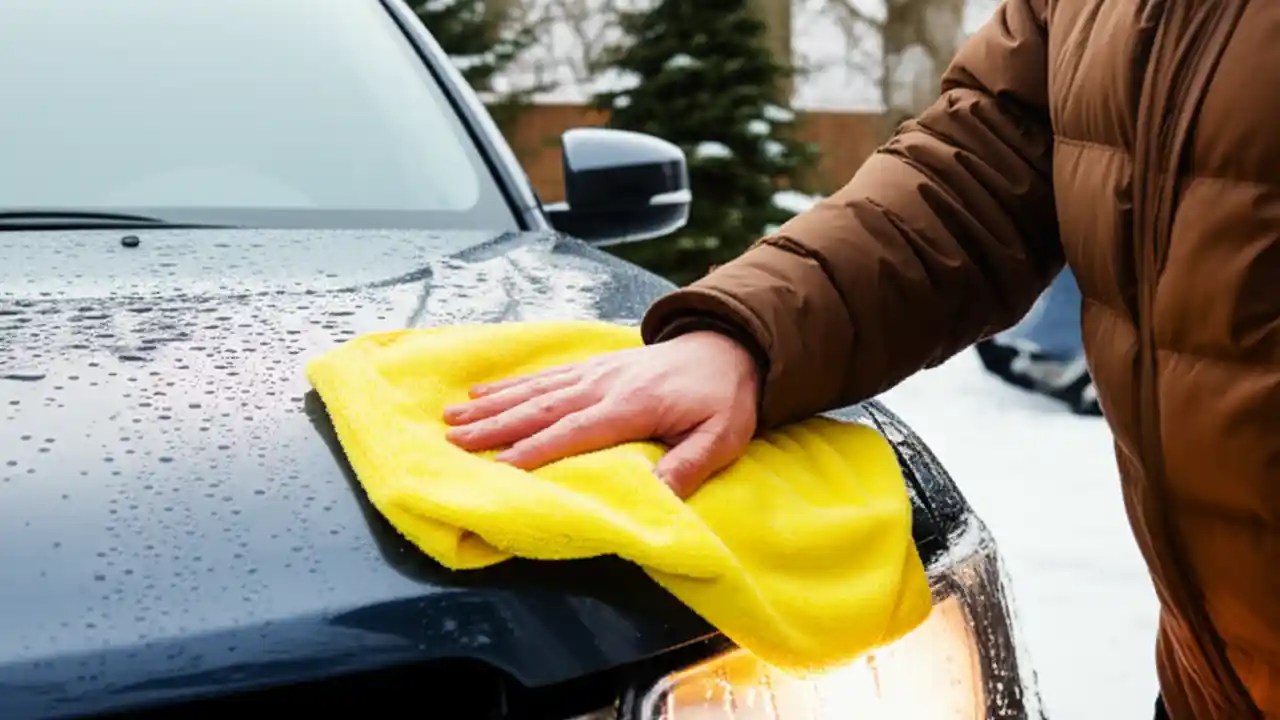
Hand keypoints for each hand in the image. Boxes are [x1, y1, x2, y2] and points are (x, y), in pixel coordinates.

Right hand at [443, 331, 759, 497]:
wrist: (730, 342)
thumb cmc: (726, 398)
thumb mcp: (721, 438)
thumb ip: (688, 466)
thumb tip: (656, 497)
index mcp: (631, 406)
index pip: (574, 432)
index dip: (535, 450)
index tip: (498, 467)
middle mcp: (604, 385)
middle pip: (541, 409)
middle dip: (495, 425)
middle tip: (452, 440)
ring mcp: (595, 372)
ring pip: (534, 390)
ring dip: (491, 404)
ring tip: (451, 415)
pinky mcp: (593, 365)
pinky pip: (545, 375)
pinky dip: (510, 384)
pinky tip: (481, 390)